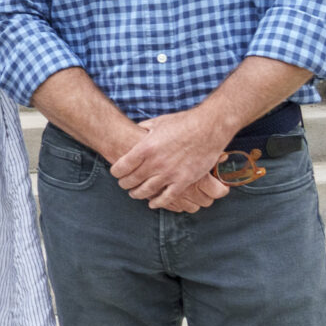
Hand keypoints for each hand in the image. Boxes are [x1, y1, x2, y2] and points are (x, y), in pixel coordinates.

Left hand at [109, 110, 232, 212]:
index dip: (116, 172)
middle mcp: (155, 163)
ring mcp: (169, 174)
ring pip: (146, 191)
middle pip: (131, 180)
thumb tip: (135, 131)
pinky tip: (152, 203)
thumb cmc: (183, 123)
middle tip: (123, 184)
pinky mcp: (184, 181)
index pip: (121, 167)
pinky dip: (157, 202)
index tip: (116, 173)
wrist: (209, 128)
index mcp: (145, 148)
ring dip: (137, 194)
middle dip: (124, 184)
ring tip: (134, 193)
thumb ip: (143, 129)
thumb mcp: (158, 122)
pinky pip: (167, 198)